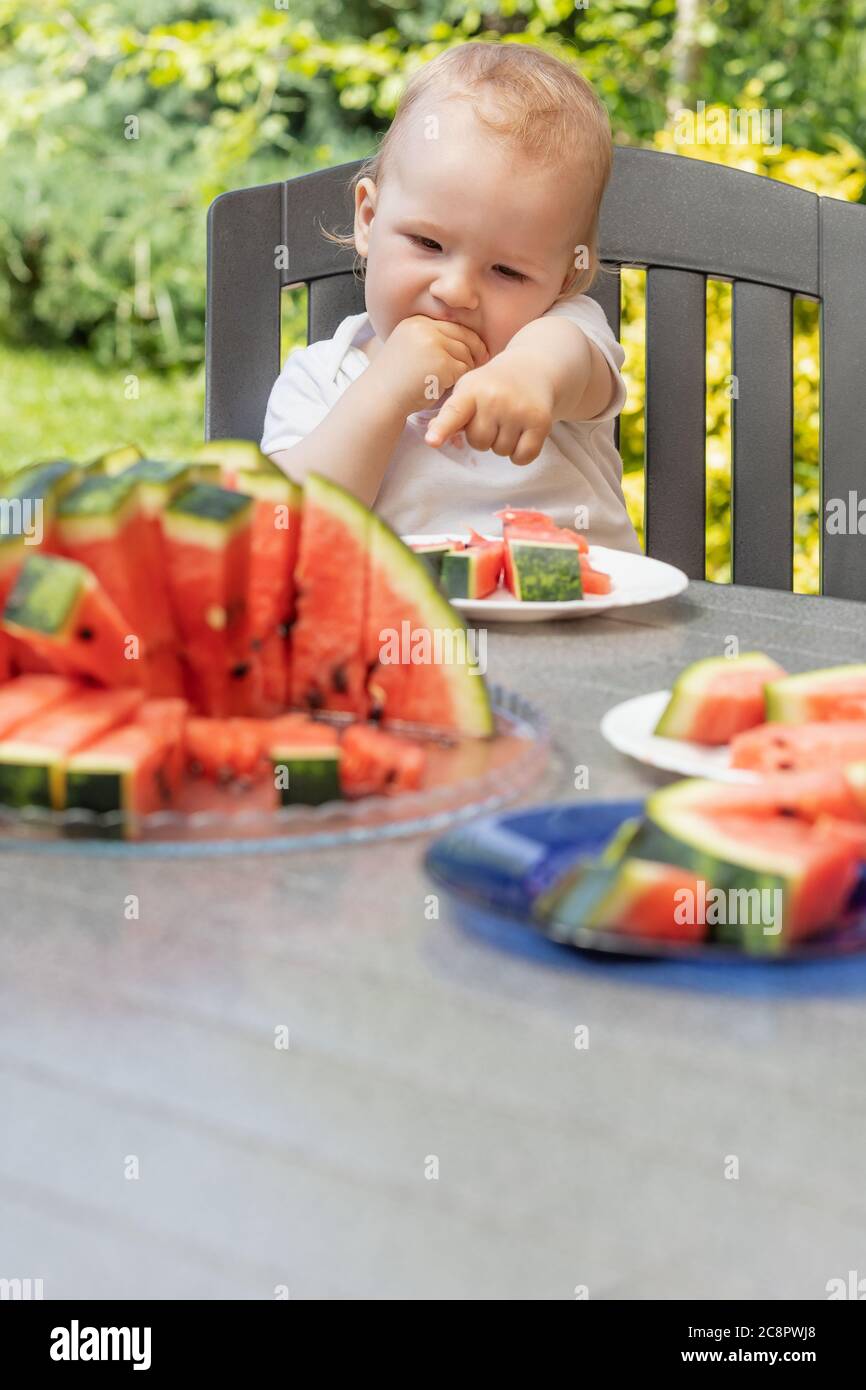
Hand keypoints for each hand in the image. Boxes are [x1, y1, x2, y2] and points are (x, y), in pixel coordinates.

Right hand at [369, 315, 489, 418]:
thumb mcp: (411, 350)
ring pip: (466, 355)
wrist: (379, 399)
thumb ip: (433, 341)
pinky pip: (463, 371)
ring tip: (450, 382)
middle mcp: (425, 328)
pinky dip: (458, 382)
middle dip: (473, 354)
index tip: (476, 355)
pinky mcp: (441, 363)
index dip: (468, 341)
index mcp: (417, 322)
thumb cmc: (397, 381)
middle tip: (473, 370)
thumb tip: (474, 342)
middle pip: (464, 337)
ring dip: (464, 371)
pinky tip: (444, 389)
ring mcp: (433, 344)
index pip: (454, 326)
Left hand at [424, 349, 555, 464]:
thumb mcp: (468, 390)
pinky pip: (522, 457)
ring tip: (509, 420)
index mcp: (471, 390)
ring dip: (503, 442)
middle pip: (479, 442)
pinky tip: (522, 433)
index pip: (454, 413)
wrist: (533, 368)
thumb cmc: (492, 385)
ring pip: (500, 451)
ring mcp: (519, 410)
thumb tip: (432, 436)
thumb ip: (451, 414)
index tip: (432, 441)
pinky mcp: (540, 422)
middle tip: (494, 416)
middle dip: (485, 436)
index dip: (442, 429)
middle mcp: (495, 398)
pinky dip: (521, 453)